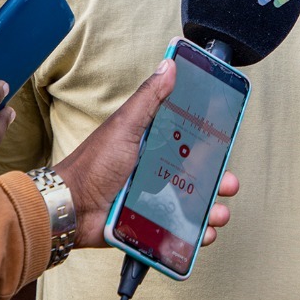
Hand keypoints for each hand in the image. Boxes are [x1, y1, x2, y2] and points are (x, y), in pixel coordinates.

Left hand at [53, 60, 239, 247]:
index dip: (211, 142)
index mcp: (153, 143)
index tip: (227, 143)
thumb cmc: (94, 164)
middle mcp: (157, 170)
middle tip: (228, 183)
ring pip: (194, 204)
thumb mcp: (125, 125)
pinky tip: (204, 233)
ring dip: (212, 210)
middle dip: (219, 180)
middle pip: (198, 175)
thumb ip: (149, 98)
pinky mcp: (151, 223)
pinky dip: (197, 234)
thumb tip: (169, 65)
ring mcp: (155, 199)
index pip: (189, 139)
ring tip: (218, 213)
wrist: (71, 208)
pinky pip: (180, 230)